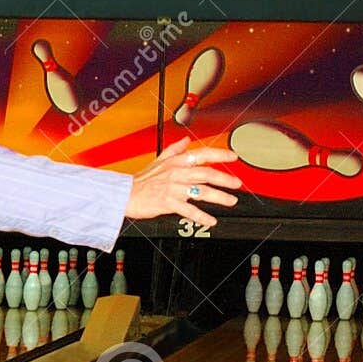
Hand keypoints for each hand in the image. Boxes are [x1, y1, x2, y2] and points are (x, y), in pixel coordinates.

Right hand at [124, 142, 241, 228]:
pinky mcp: (168, 203)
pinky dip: (201, 216)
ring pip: (202, 191)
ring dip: (219, 197)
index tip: (233, 156)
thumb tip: (186, 140)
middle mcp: (177, 173)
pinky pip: (189, 210)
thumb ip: (175, 149)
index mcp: (177, 161)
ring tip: (230, 201)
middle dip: (225, 179)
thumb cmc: (141, 180)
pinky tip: (210, 220)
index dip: (220, 154)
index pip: (203, 154)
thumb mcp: (158, 160)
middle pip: (207, 173)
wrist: (125, 195)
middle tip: (237, 184)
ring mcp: (173, 189)